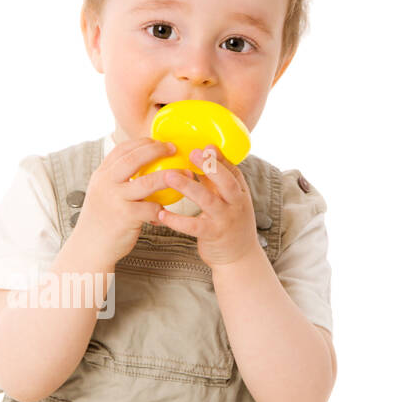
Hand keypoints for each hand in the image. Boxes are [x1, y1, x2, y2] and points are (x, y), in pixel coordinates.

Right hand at [74, 138, 184, 265]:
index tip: (158, 142)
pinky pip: (151, 208)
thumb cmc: (100, 222)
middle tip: (173, 149)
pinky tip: (165, 211)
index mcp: (101, 175)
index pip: (122, 149)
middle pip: (134, 158)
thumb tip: (141, 166)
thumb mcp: (102, 193)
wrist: (88, 248)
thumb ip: (117, 180)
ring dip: (170, 176)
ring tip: (186, 174)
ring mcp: (115, 199)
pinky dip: (162, 208)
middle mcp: (106, 184)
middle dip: (157, 150)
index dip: (142, 142)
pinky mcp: (125, 217)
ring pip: (148, 182)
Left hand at [153, 144, 260, 268]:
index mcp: (239, 191)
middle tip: (192, 152)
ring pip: (208, 200)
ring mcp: (226, 219)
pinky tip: (162, 214)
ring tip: (169, 177)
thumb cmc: (228, 223)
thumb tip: (198, 155)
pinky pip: (194, 226)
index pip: (232, 170)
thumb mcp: (226, 200)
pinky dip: (178, 220)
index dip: (220, 157)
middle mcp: (236, 203)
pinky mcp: (214, 235)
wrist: (239, 257)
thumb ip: (213, 181)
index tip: (206, 145)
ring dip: (188, 187)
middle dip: (210, 165)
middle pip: (226, 181)